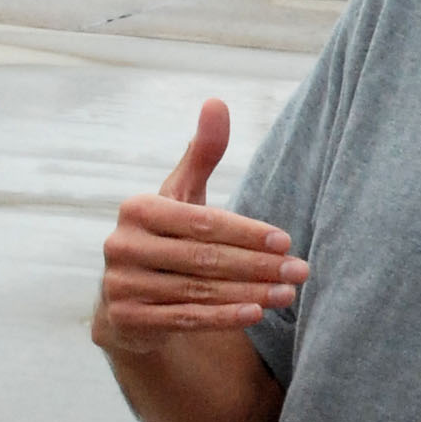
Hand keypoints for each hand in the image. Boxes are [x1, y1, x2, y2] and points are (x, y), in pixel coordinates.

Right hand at [94, 100, 306, 352]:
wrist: (126, 301)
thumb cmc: (166, 239)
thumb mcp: (180, 196)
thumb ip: (201, 154)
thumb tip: (217, 102)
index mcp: (137, 209)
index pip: (203, 222)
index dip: (246, 232)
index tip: (286, 241)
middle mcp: (123, 245)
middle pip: (204, 258)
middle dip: (257, 266)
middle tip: (300, 271)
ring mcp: (121, 284)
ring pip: (198, 290)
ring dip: (249, 293)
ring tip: (288, 294)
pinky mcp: (126, 319)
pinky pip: (184, 318)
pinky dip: (222, 317)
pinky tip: (256, 314)